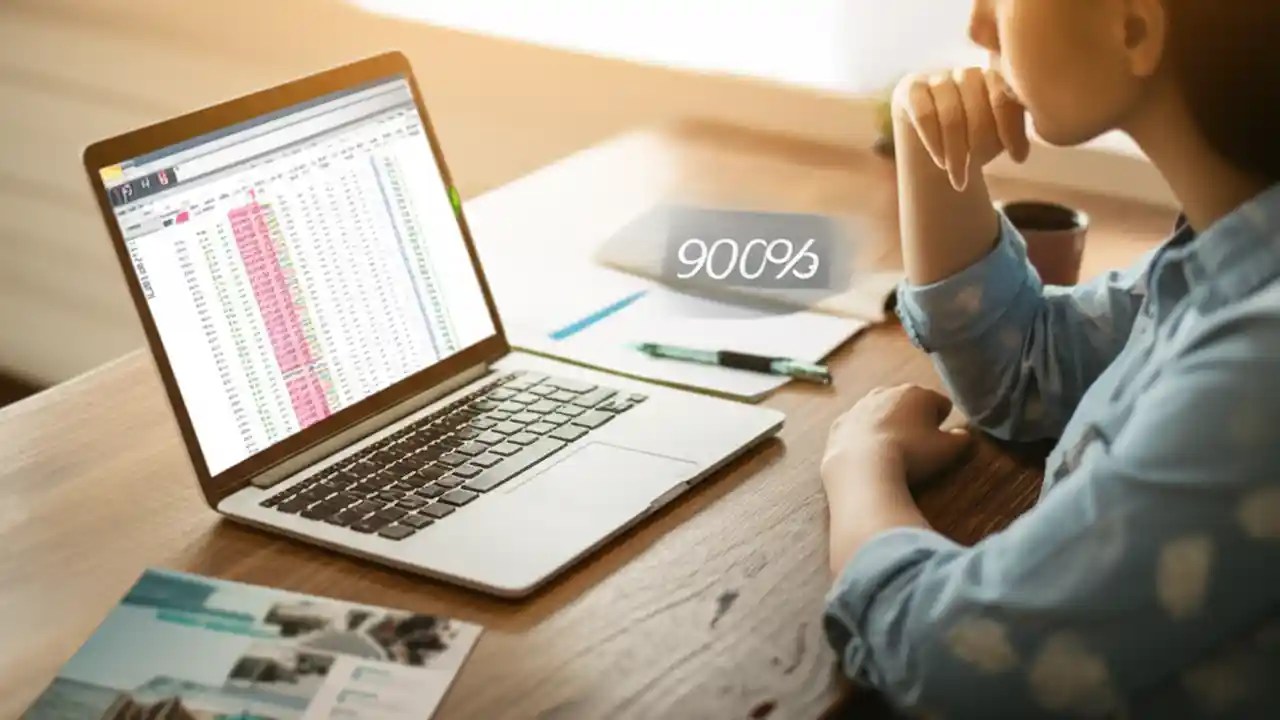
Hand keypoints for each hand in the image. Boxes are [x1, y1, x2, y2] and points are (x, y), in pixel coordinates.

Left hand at [822, 385, 971, 491]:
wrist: (863, 468)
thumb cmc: (912, 455)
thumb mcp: (947, 450)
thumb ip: (960, 439)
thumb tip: (963, 434)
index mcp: (917, 393)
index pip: (939, 403)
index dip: (943, 421)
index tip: (941, 438)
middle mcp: (886, 392)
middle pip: (907, 404)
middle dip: (913, 419)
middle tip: (917, 445)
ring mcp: (859, 406)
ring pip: (880, 413)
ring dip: (887, 426)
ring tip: (891, 451)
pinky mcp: (839, 424)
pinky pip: (857, 428)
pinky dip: (863, 437)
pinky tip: (867, 455)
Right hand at [892, 67, 1030, 191]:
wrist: (933, 151)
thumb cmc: (973, 144)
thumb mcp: (999, 139)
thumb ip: (1013, 132)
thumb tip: (1022, 153)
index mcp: (995, 78)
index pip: (1005, 97)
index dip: (1011, 130)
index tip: (1018, 159)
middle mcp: (967, 73)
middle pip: (976, 106)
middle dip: (979, 144)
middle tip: (977, 169)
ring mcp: (937, 79)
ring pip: (950, 115)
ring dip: (956, 152)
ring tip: (959, 178)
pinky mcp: (910, 89)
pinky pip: (924, 115)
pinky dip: (934, 143)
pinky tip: (941, 163)